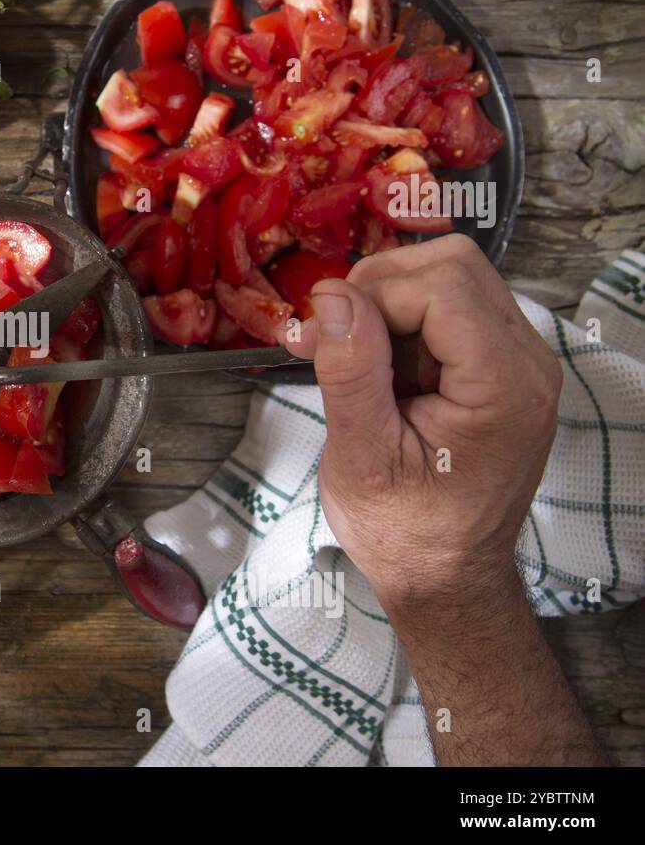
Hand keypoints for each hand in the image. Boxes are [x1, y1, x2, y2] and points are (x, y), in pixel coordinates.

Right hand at [278, 235, 600, 764]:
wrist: (445, 578)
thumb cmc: (404, 532)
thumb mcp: (362, 458)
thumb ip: (352, 372)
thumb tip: (332, 296)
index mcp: (504, 387)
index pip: (439, 290)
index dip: (369, 297)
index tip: (316, 335)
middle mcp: (529, 363)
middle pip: (455, 266)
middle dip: (379, 287)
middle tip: (327, 335)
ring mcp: (521, 363)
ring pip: (454, 278)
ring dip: (389, 301)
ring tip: (346, 352)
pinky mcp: (502, 368)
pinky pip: (454, 309)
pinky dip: (404, 320)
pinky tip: (373, 364)